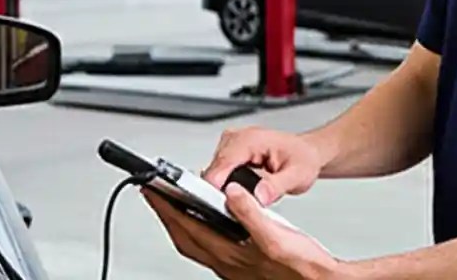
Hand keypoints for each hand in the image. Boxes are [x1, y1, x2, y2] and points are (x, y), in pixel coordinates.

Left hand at [142, 185, 340, 279]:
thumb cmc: (303, 267)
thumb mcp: (278, 235)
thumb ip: (251, 213)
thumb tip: (230, 194)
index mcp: (230, 253)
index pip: (187, 226)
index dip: (166, 207)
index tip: (153, 189)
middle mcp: (226, 263)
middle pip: (184, 236)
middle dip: (166, 213)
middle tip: (153, 193)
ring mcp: (232, 266)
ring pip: (195, 243)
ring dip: (180, 222)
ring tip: (173, 203)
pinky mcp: (241, 266)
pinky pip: (209, 247)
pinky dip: (199, 230)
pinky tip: (206, 222)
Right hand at [203, 126, 324, 205]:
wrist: (305, 153)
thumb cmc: (302, 159)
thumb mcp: (297, 176)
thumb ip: (276, 186)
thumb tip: (258, 196)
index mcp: (251, 139)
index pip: (223, 163)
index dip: (217, 186)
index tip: (220, 204)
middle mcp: (236, 138)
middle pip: (215, 170)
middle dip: (224, 191)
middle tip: (243, 205)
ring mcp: (230, 144)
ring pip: (214, 173)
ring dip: (225, 189)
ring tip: (247, 196)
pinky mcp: (228, 153)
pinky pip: (218, 173)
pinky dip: (227, 185)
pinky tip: (243, 190)